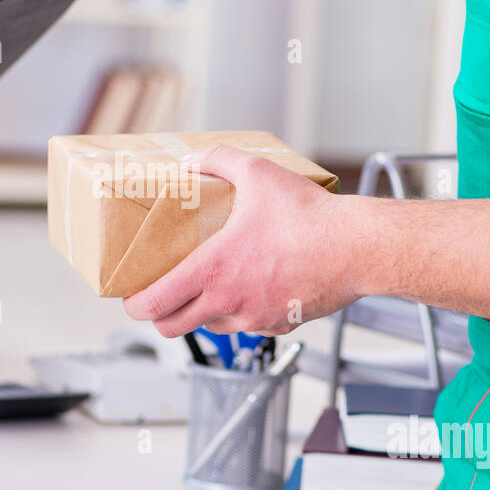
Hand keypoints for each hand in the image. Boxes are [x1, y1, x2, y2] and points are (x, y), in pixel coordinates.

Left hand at [122, 146, 365, 337]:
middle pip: (172, 328)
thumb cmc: (310, 216)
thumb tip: (191, 161)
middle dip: (160, 316)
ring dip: (202, 313)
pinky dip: (240, 313)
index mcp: (213, 270)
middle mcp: (228, 301)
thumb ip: (217, 161)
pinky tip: (252, 287)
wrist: (357, 247)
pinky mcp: (278, 326)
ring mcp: (254, 319)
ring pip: (211, 328)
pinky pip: (248, 327)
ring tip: (211, 286)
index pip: (155, 305)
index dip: (135, 306)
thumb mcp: (257, 174)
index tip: (132, 297)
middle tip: (162, 297)